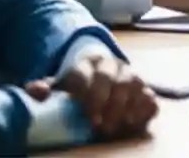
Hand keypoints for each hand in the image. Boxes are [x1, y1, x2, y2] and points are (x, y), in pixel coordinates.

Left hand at [26, 53, 156, 138]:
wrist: (100, 70)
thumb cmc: (76, 85)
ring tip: (121, 124)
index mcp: (87, 62)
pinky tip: (136, 120)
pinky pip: (150, 94)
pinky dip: (146, 106)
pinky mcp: (144, 87)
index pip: (85, 74)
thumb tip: (38, 91)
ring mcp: (131, 74)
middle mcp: (112, 64)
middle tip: (103, 125)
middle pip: (113, 78)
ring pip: (135, 82)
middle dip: (109, 102)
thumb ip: (44, 88)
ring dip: (128, 104)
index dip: (88, 95)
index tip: (89, 116)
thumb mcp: (58, 85)